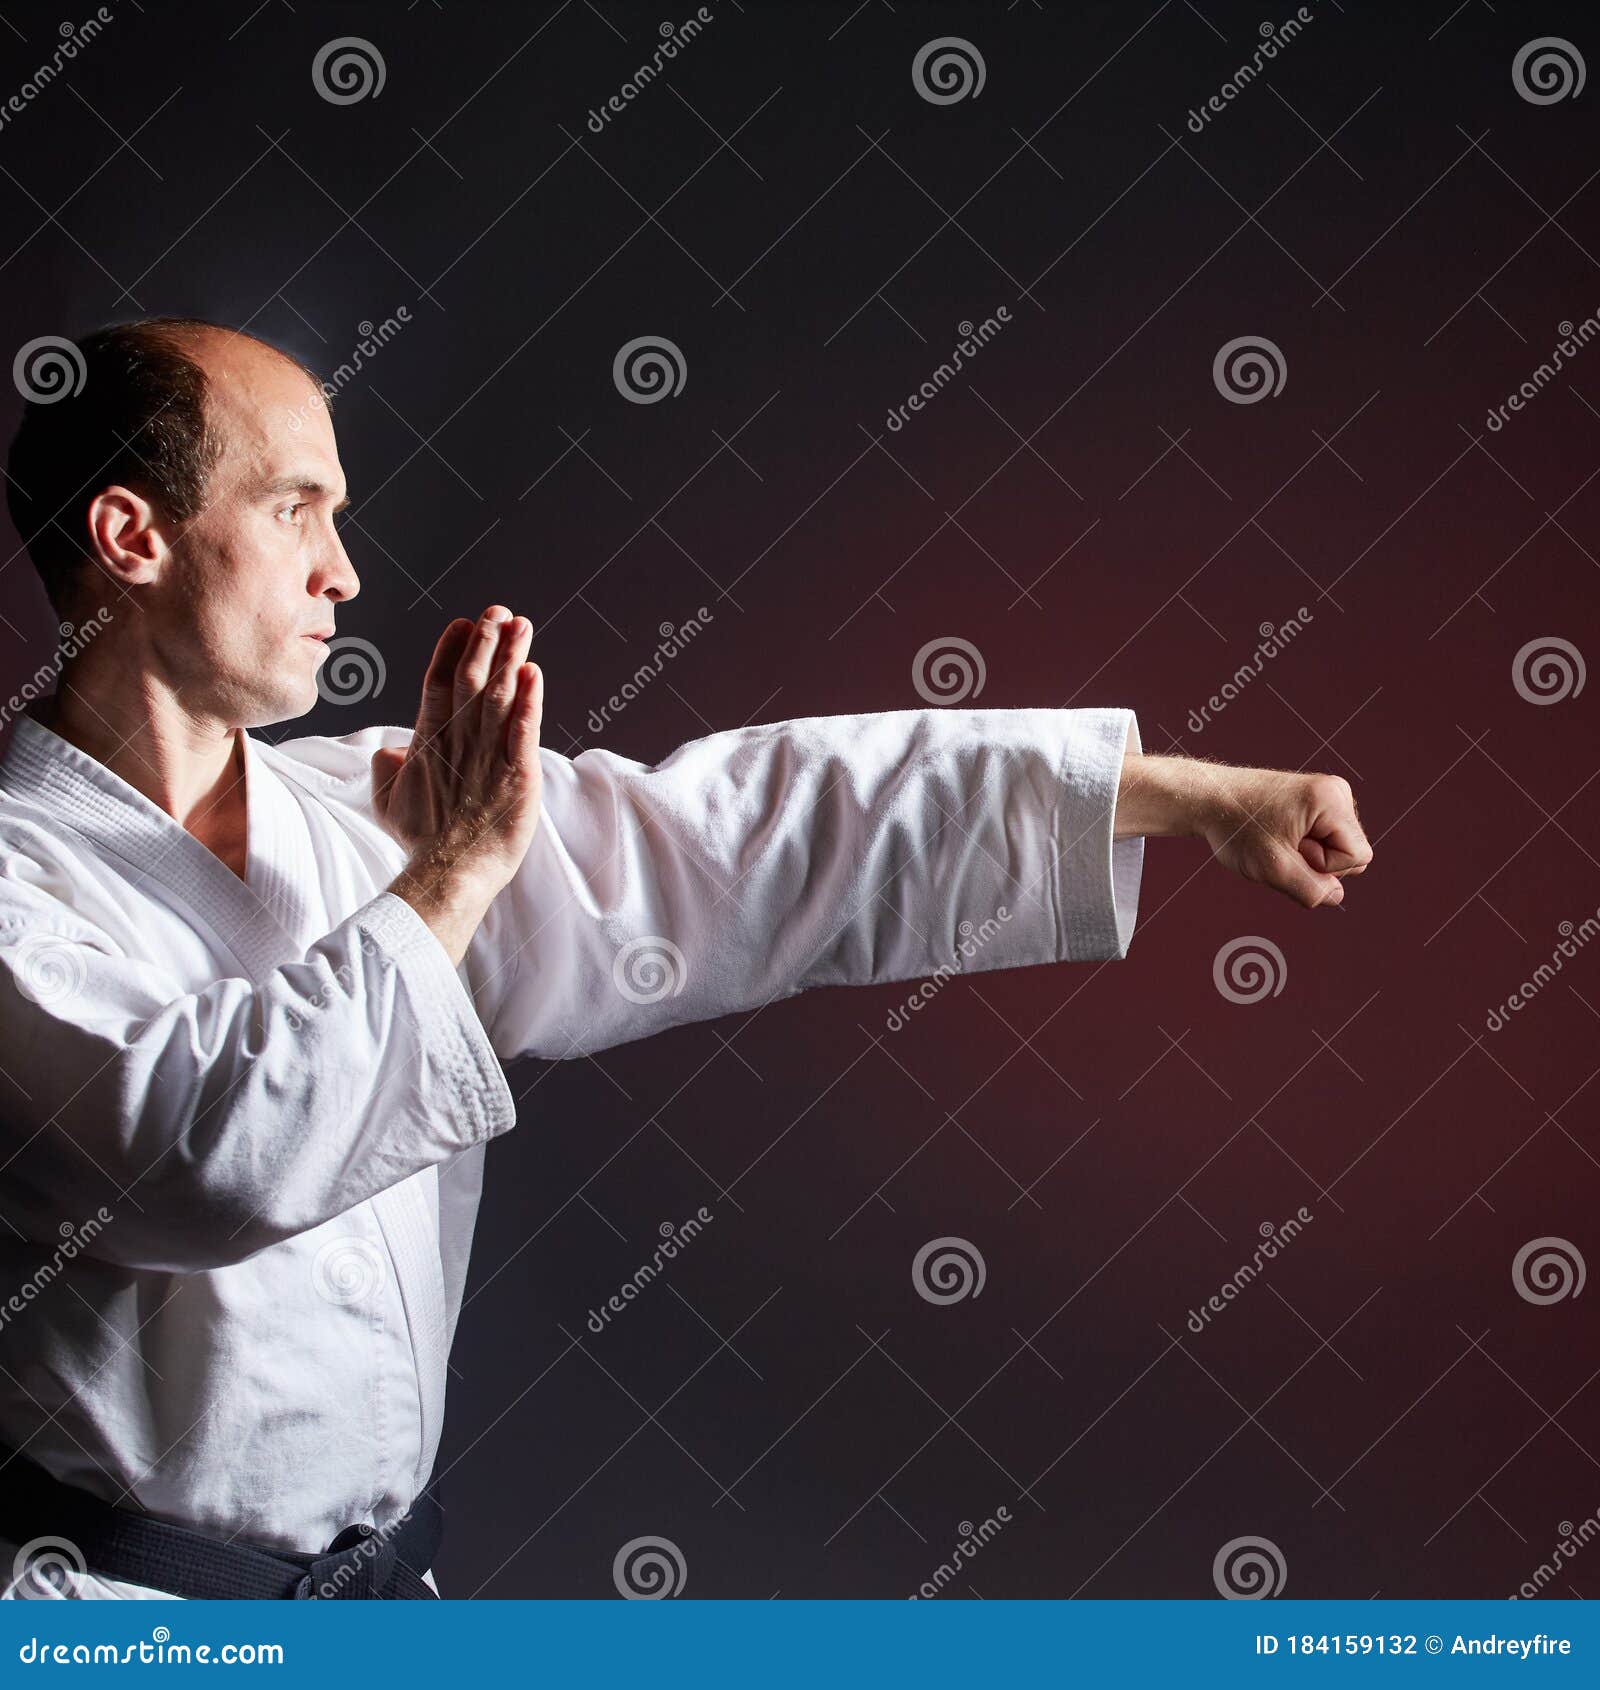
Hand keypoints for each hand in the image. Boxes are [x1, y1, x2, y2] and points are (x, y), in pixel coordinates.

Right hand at [372, 605, 544, 898]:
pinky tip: (535, 674)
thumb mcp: (387, 802)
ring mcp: (488, 756)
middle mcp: (458, 742)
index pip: (438, 684)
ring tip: (521, 626)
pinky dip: (529, 701)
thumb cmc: (421, 843)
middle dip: (485, 642)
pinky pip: (524, 730)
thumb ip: (386, 769)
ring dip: (511, 658)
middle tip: (498, 611)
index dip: (451, 651)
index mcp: (428, 743)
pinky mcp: (517, 775)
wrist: (449, 874)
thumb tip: (388, 750)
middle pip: (472, 680)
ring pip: (500, 696)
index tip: (462, 623)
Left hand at [1117, 753, 1372, 908]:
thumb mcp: (1274, 869)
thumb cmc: (1237, 828)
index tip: (1290, 850)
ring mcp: (1327, 795)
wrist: (1208, 798)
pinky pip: (1325, 839)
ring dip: (1308, 855)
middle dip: (1318, 862)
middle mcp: (1337, 791)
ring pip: (1338, 848)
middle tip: (1278, 846)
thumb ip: (1312, 890)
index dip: (1325, 867)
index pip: (1358, 857)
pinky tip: (1276, 835)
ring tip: (1274, 839)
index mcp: (1332, 799)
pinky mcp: (1315, 801)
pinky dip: (1302, 845)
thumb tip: (1336, 896)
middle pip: (1352, 853)